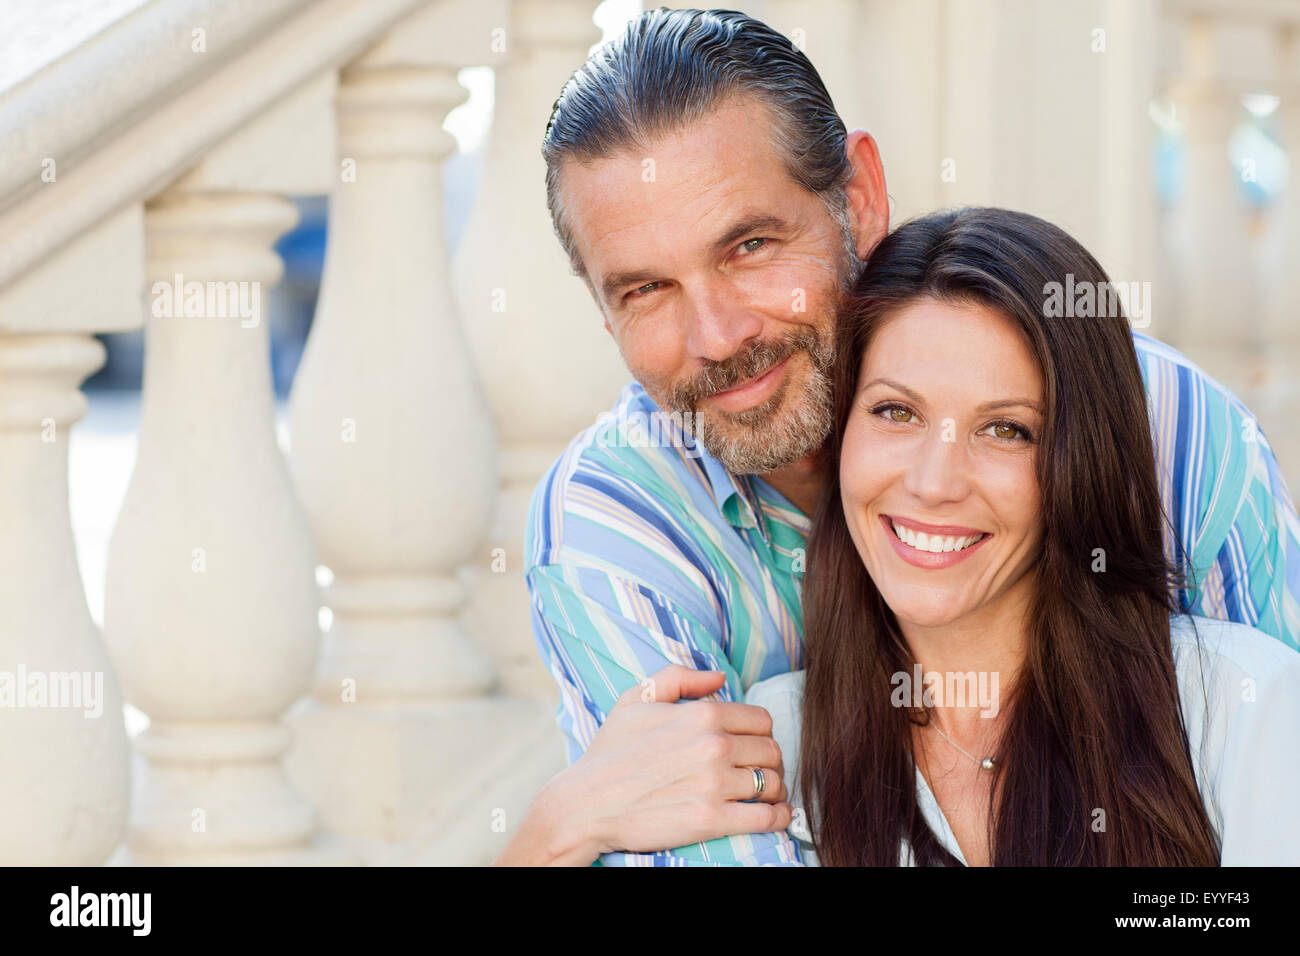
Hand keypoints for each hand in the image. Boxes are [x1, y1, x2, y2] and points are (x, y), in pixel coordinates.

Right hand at [496, 664, 791, 864]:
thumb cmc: (610, 752)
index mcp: (701, 715)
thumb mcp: (636, 699)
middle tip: (761, 770)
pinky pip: (766, 817)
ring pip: (773, 783)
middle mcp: (714, 747)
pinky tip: (776, 815)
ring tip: (767, 793)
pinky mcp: (711, 820)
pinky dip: (779, 817)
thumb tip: (718, 677)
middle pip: (772, 751)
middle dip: (770, 761)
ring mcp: (714, 785)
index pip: (761, 720)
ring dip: (775, 789)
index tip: (753, 744)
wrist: (586, 804)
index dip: (760, 732)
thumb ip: (679, 677)